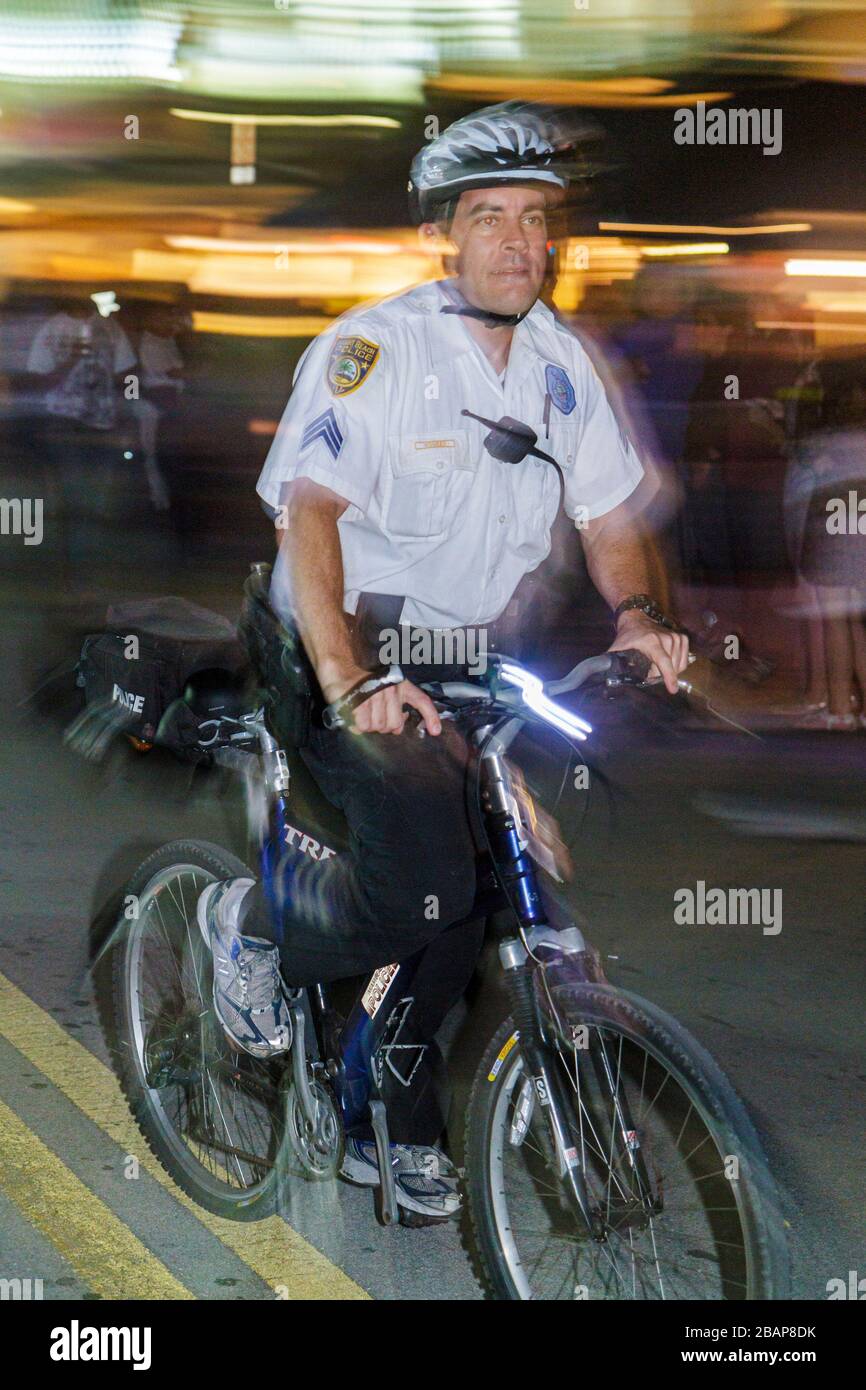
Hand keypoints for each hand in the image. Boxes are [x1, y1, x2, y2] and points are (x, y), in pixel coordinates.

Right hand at [322, 668, 441, 736]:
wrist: (340, 668)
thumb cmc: (361, 683)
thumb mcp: (384, 690)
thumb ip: (394, 708)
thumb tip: (398, 728)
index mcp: (401, 686)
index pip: (422, 701)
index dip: (431, 717)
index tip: (435, 731)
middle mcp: (391, 690)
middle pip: (395, 724)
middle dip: (383, 726)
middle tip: (372, 717)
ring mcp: (376, 696)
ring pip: (378, 726)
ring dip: (368, 725)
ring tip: (361, 713)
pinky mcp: (361, 702)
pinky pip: (363, 726)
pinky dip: (357, 726)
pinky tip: (354, 716)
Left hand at [608, 612, 689, 695]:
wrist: (636, 619)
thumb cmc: (627, 636)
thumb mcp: (618, 649)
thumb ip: (612, 664)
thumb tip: (607, 679)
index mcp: (651, 642)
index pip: (664, 661)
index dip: (669, 676)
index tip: (672, 689)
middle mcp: (666, 638)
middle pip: (671, 667)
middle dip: (661, 676)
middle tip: (649, 672)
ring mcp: (675, 637)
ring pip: (679, 666)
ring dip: (669, 671)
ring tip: (656, 667)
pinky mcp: (681, 638)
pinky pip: (684, 660)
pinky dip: (677, 666)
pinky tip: (668, 664)